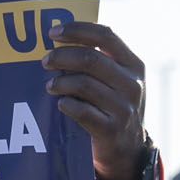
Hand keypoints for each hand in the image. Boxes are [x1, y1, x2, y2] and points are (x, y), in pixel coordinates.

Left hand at [43, 16, 149, 179]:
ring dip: (60, 82)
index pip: (105, 36)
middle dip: (62, 57)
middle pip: (90, 59)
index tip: (53, 32)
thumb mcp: (118, 80)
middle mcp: (132, 84)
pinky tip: (60, 104)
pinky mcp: (110, 129)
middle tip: (45, 61)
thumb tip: (59, 39)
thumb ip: (99, 60)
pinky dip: (66, 104)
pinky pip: (81, 111)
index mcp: (133, 65)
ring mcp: (123, 108)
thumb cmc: (113, 105)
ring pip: (83, 84)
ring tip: (49, 86)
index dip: (77, 30)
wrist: (128, 149)